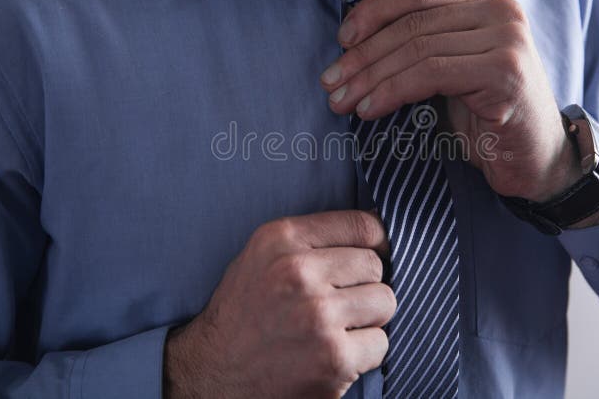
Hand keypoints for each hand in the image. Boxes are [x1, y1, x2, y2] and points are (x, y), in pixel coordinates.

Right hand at [164, 210, 395, 398]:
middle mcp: (299, 272)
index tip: (376, 253)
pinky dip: (364, 353)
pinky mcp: (333, 358)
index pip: (363, 225)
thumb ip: (312, 238)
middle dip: (364, 285)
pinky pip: (381, 343)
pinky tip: (334, 353)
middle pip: (376, 265)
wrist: (213, 373)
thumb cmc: (245, 311)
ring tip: (336, 327)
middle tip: (338, 303)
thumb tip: (377, 227)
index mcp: (282, 239)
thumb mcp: (264, 255)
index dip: (378, 241)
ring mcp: (318, 316)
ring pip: (385, 302)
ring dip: (368, 318)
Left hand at [319, 0, 580, 201]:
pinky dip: (391, 91)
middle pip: (412, 23)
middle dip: (362, 55)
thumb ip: (421, 47)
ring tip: (342, 101)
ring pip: (416, 48)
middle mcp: (501, 12)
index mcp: (486, 4)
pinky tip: (369, 110)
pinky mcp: (504, 71)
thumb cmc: (488, 122)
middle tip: (331, 83)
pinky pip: (430, 74)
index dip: (373, 12)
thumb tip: (355, 43)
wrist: (538, 163)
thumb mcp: (450, 74)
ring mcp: (506, 40)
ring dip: (370, 77)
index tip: (341, 41)